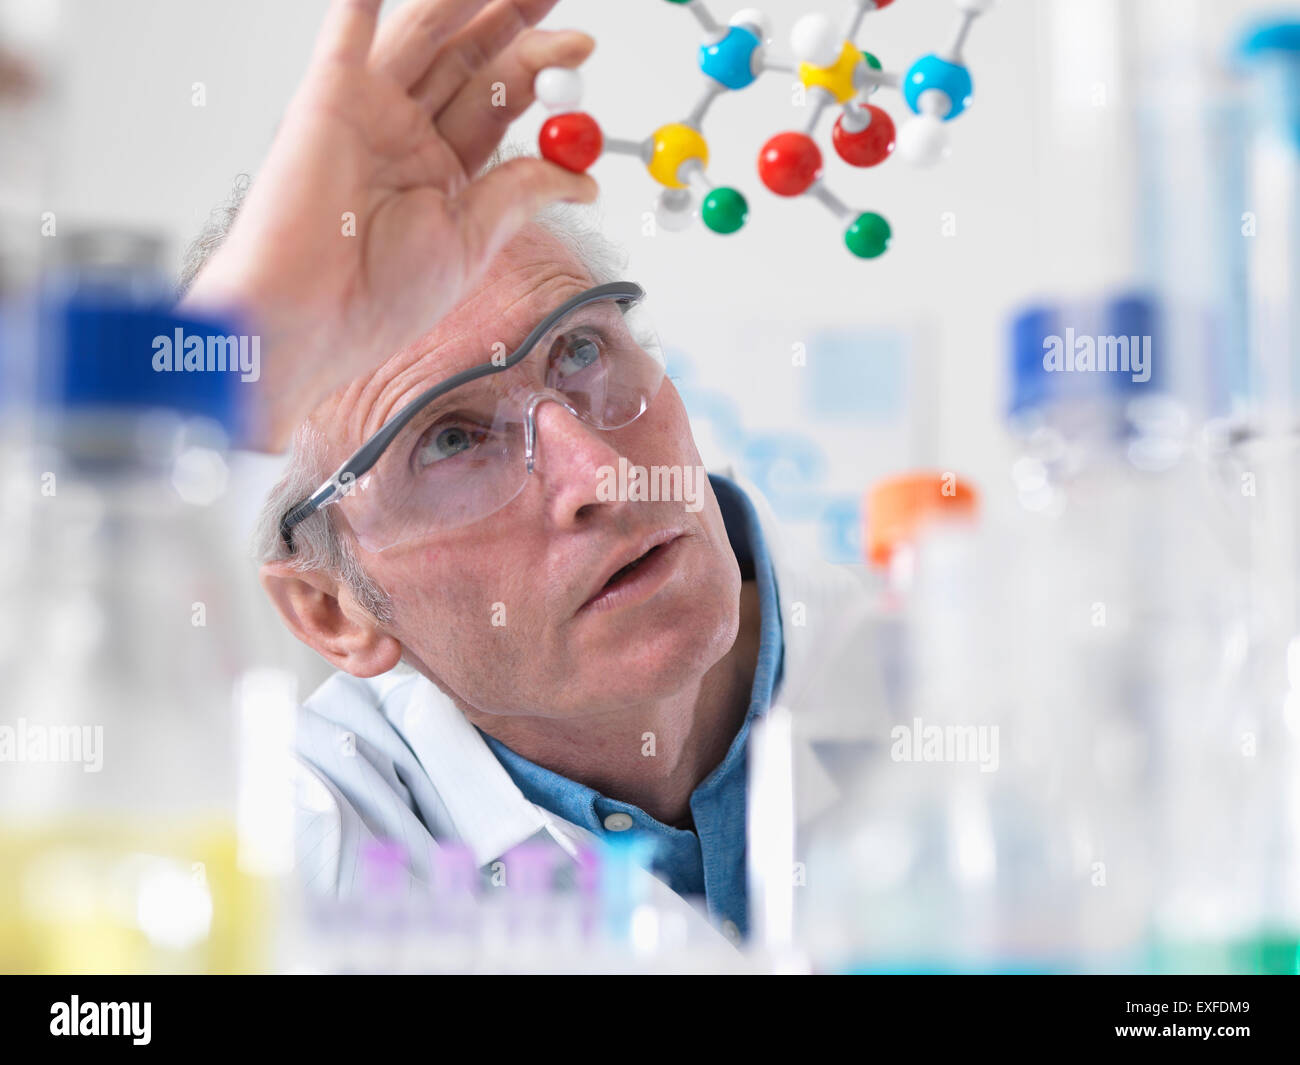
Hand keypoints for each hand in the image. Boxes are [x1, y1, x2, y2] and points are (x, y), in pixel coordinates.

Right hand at [181, 0, 597, 450]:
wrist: (313, 316)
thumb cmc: (380, 297)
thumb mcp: (473, 242)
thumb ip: (522, 195)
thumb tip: (584, 181)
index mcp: (442, 171)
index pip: (499, 101)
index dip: (541, 68)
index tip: (582, 48)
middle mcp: (406, 134)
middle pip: (468, 58)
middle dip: (511, 18)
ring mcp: (368, 112)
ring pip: (424, 36)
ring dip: (462, 1)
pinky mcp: (328, 98)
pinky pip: (348, 33)